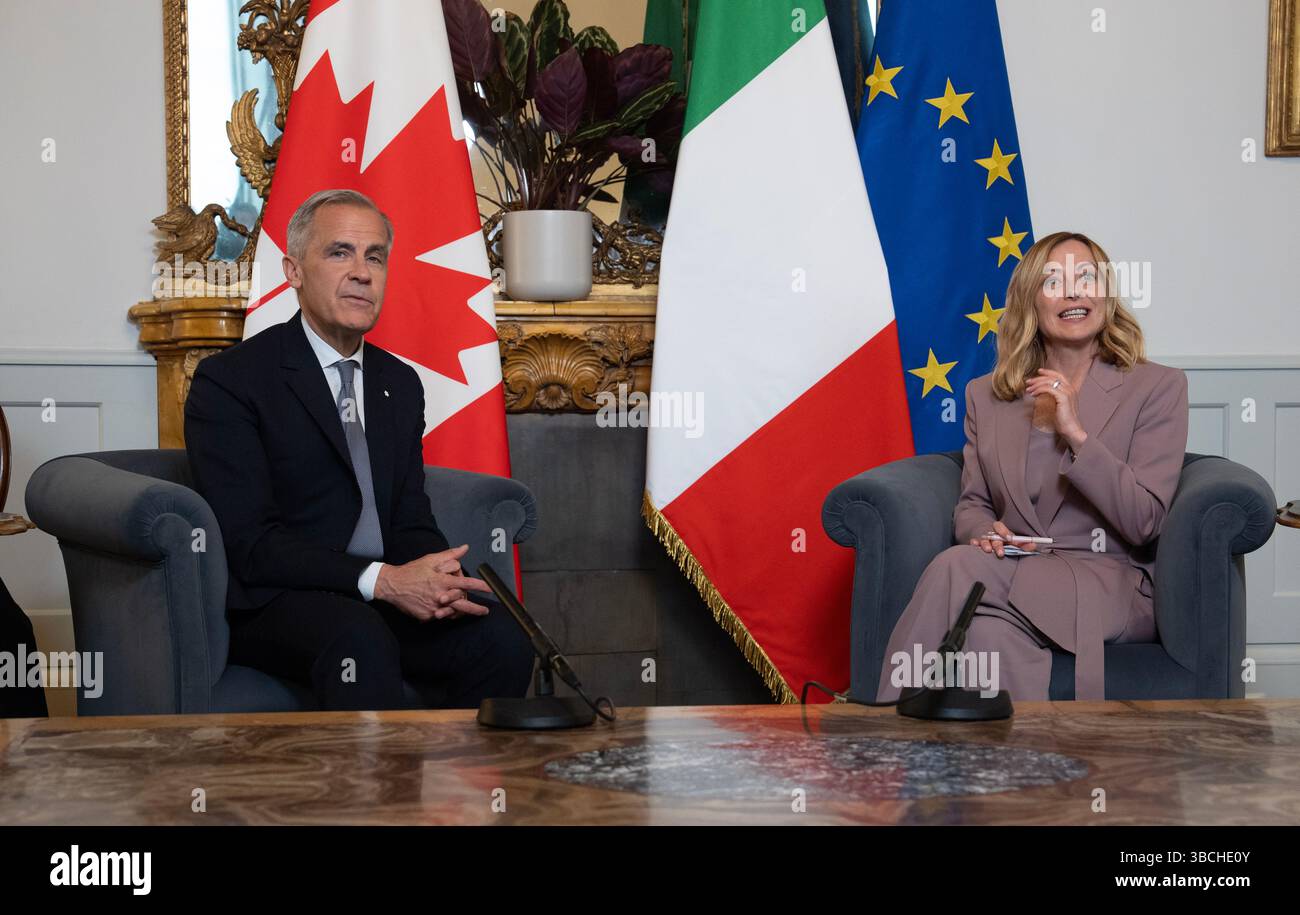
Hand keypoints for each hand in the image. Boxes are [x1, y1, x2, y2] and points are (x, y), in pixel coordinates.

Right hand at [373, 544, 493, 620]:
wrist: (392, 586)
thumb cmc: (412, 571)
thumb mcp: (430, 560)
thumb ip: (450, 555)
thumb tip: (464, 548)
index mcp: (442, 581)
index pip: (466, 583)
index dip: (480, 586)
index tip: (489, 589)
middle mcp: (439, 595)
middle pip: (463, 605)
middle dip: (476, 609)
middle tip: (484, 611)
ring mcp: (433, 608)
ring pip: (453, 612)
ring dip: (461, 612)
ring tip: (469, 613)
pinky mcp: (427, 616)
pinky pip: (440, 616)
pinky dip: (444, 613)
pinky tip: (446, 610)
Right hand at [970, 519, 1037, 558]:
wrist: (987, 533)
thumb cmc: (1002, 539)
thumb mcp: (1011, 539)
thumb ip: (1022, 543)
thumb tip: (1034, 546)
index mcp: (999, 529)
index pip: (1000, 527)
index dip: (1005, 532)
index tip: (1009, 539)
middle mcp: (991, 533)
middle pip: (994, 537)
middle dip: (998, 545)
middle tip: (1001, 553)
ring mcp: (983, 538)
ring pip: (984, 540)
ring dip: (985, 544)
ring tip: (988, 550)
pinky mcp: (976, 542)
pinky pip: (974, 541)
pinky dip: (974, 543)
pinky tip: (974, 544)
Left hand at [1024, 368, 1087, 450]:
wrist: (1070, 428)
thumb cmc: (1063, 419)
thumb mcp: (1056, 405)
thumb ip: (1051, 396)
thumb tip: (1039, 392)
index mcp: (1070, 389)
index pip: (1058, 375)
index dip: (1048, 372)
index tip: (1038, 372)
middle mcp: (1070, 389)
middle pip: (1052, 377)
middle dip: (1038, 378)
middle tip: (1028, 382)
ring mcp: (1068, 392)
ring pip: (1049, 382)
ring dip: (1037, 384)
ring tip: (1029, 390)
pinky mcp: (1064, 397)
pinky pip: (1049, 389)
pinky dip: (1039, 390)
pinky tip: (1033, 394)